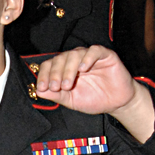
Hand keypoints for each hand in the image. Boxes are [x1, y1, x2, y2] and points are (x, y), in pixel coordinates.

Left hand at [36, 46, 154, 141]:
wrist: (116, 103)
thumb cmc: (94, 99)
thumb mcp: (71, 100)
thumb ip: (56, 95)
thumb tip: (39, 91)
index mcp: (65, 69)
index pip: (50, 65)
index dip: (44, 75)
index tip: (43, 87)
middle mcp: (75, 60)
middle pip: (60, 58)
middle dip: (55, 73)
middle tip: (56, 87)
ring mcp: (89, 56)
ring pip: (75, 54)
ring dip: (68, 69)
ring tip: (68, 84)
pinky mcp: (105, 55)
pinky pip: (94, 51)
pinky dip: (87, 58)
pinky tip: (83, 69)